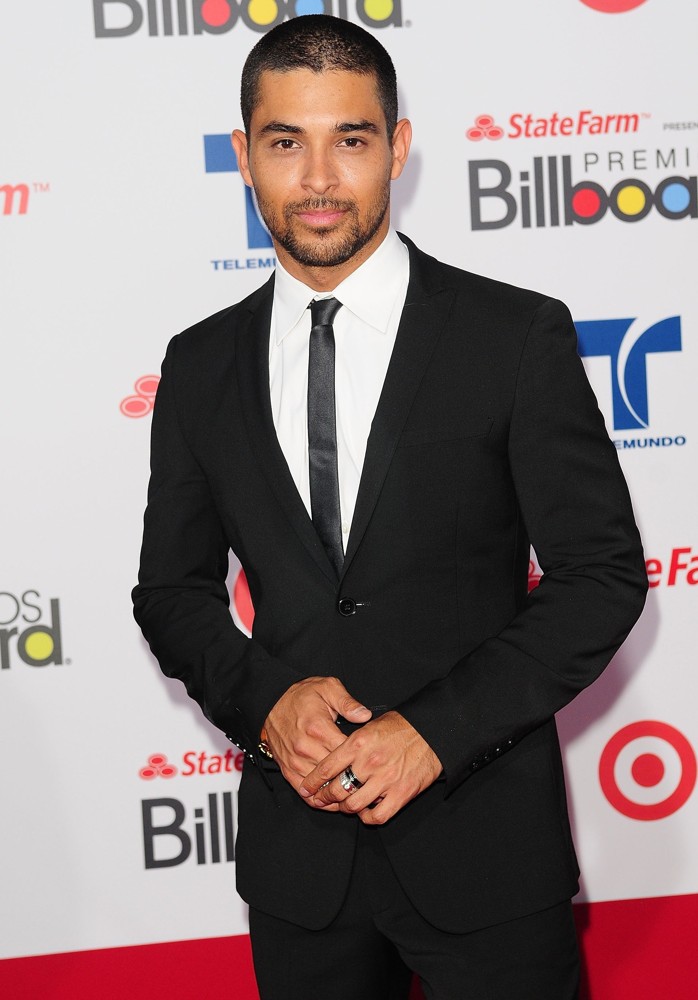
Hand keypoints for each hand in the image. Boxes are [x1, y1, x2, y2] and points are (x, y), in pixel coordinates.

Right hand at [262, 676, 371, 795]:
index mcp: (318, 728)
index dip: (362, 759)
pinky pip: (304, 791)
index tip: (372, 760)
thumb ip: (347, 702)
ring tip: (355, 794)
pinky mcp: (287, 769)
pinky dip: (319, 800)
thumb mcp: (327, 687)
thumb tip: (364, 715)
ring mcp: (295, 761)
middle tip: (369, 781)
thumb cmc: (301, 695)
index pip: (346, 753)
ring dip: (338, 791)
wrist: (272, 701)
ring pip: (321, 786)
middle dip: (353, 778)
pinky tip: (333, 802)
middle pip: (335, 772)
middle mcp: (306, 747)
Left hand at [299, 711, 441, 824]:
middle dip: (325, 797)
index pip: (327, 766)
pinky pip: (377, 816)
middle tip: (321, 799)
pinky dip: (367, 818)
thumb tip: (332, 755)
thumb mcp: (371, 724)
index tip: (306, 787)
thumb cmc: (402, 726)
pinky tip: (365, 812)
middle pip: (336, 789)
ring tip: (343, 805)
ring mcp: (385, 779)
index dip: (313, 781)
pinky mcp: (401, 793)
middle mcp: (369, 762)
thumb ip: (352, 742)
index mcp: (358, 742)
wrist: (432, 732)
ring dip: (344, 808)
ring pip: (353, 805)